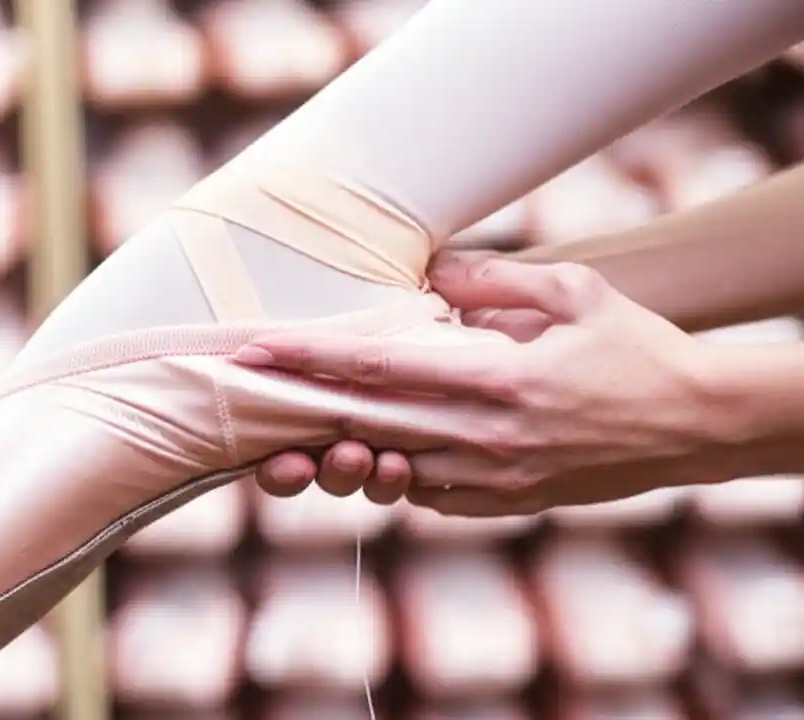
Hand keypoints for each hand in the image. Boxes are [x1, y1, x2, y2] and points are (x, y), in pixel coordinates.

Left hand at [239, 255, 741, 515]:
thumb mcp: (575, 291)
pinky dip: (395, 471)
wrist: (697, 424)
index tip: (257, 350)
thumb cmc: (638, 350)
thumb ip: (494, 280)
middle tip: (245, 388)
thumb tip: (429, 274)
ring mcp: (493, 480)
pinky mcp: (505, 504)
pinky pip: (427, 495)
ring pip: (388, 467)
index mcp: (496, 381)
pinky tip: (380, 448)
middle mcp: (484, 439)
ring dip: (339, 445)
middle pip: (365, 423)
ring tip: (300, 422)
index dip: (309, 359)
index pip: (377, 368)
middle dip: (298, 404)